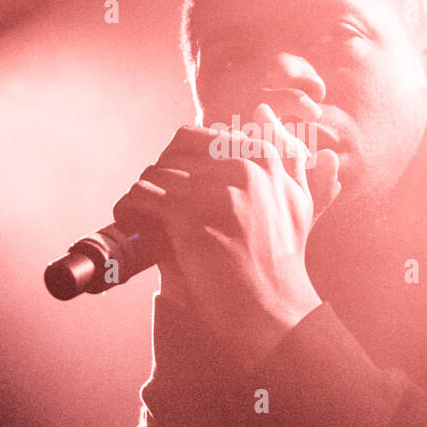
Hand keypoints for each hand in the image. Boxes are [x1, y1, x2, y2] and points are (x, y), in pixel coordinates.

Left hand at [112, 102, 340, 364]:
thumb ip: (285, 155)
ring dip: (141, 199)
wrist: (276, 315)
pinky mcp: (193, 217)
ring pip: (154, 175)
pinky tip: (133, 227)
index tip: (174, 192)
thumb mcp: (297, 202)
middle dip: (158, 180)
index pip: (196, 137)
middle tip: (154, 208)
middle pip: (170, 154)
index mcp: (264, 157)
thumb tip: (263, 111)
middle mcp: (244, 166)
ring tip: (142, 221)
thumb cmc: (282, 263)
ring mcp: (218, 190)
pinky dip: (129, 212)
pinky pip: (142, 198)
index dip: (177, 164)